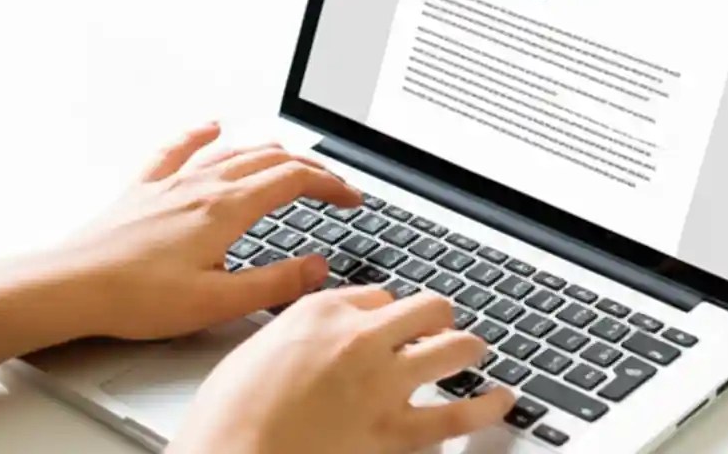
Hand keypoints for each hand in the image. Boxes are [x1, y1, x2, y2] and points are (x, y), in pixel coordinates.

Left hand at [59, 122, 361, 340]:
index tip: (351, 198)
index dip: (331, 186)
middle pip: (271, 160)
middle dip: (311, 169)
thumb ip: (274, 283)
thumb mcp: (217, 303)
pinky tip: (211, 127)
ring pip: (233, 151)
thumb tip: (316, 268)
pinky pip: (178, 150)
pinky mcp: (144, 190)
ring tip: (292, 161)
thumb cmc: (135, 298)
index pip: (294, 182)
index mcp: (225, 210)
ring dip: (270, 152)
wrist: (70, 287)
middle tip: (333, 186)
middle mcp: (202, 186)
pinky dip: (201, 135)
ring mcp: (172, 183)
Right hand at [171, 288, 515, 453]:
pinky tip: (501, 400)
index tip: (390, 325)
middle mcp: (359, 338)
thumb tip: (317, 336)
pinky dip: (488, 405)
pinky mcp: (395, 430)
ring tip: (474, 352)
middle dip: (437, 317)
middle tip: (441, 329)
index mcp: (319, 312)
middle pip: (425, 308)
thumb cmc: (226, 419)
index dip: (388, 313)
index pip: (377, 296)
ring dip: (468, 348)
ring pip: (452, 347)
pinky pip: (458, 413)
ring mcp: (382, 383)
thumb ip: (296, 335)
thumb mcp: (253, 353)